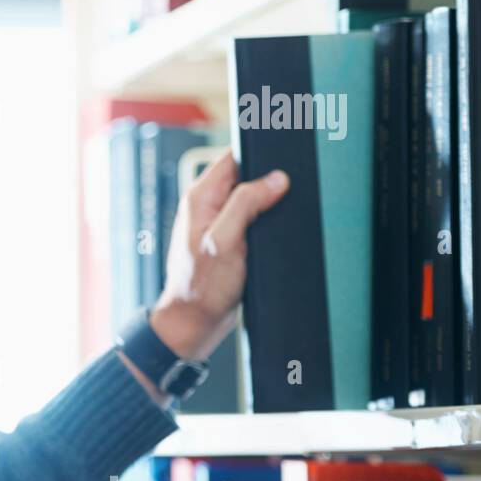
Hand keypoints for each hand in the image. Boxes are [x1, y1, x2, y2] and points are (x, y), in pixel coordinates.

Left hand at [149, 151, 289, 362]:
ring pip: (250, 199)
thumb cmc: (201, 288)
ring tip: (279, 215)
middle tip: (286, 192)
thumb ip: (246, 205)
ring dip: (268, 203)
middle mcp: (206, 206)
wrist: (193, 323)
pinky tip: (272, 233)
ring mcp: (216, 224)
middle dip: (267, 180)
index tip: (283, 161)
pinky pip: (250, 220)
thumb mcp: (225, 242)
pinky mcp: (227, 240)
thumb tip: (275, 178)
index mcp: (199, 198)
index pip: (233, 158)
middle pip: (244, 176)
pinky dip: (264, 222)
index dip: (259, 156)